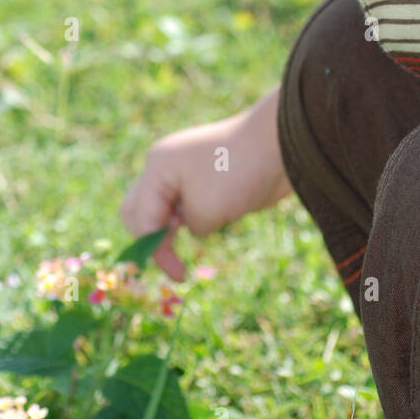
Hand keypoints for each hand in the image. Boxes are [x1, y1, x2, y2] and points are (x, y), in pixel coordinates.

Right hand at [119, 86, 291, 280]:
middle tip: (176, 260)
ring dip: (174, 228)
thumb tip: (193, 225)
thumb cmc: (236, 174)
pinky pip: (187, 205)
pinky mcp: (207, 178)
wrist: (279, 143)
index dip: (155, 251)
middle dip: (153, 237)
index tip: (180, 275)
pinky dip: (193, 219)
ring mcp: (185, 171)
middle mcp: (165, 167)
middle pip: (140, 210)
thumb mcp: (205, 211)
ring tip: (204, 230)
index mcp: (157, 168)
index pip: (140, 218)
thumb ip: (189, 227)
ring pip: (164, 208)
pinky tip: (215, 220)